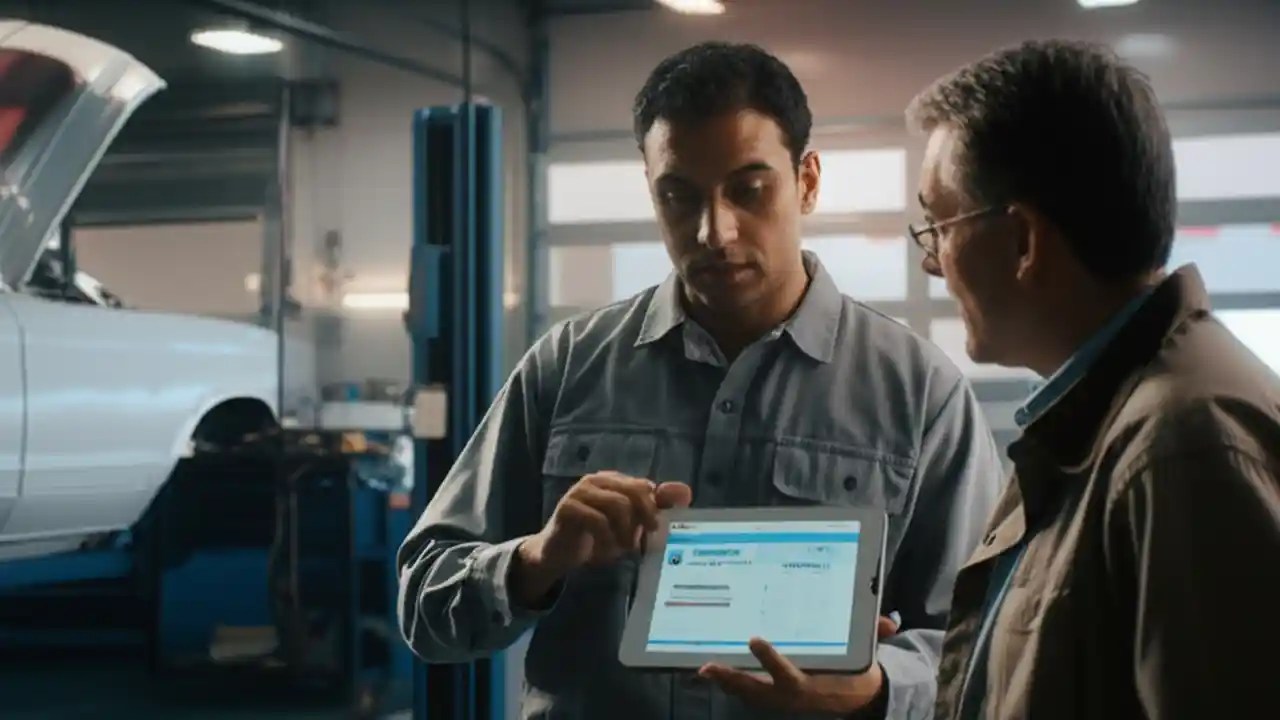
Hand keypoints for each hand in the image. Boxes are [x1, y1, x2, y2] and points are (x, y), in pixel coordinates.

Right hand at [513, 472, 691, 604]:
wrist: (556, 555)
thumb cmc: (595, 539)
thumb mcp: (629, 526)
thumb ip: (655, 508)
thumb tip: (686, 491)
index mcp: (614, 481)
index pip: (645, 487)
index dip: (653, 510)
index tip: (652, 532)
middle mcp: (598, 480)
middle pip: (635, 492)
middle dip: (643, 519)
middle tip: (640, 542)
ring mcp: (581, 491)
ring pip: (619, 505)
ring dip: (624, 532)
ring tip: (620, 549)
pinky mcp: (568, 507)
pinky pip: (597, 520)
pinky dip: (606, 540)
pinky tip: (603, 552)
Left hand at [698, 616, 899, 714]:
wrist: (857, 701)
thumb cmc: (855, 673)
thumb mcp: (866, 656)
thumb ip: (874, 636)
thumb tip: (891, 620)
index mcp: (811, 684)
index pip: (786, 672)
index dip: (769, 658)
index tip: (753, 640)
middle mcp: (791, 695)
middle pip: (755, 689)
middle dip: (732, 679)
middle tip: (707, 667)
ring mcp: (781, 700)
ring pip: (748, 693)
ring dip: (726, 683)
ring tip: (703, 668)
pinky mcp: (775, 700)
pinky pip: (751, 695)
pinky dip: (734, 686)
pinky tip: (717, 674)